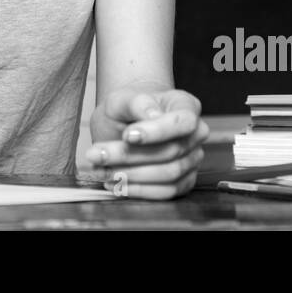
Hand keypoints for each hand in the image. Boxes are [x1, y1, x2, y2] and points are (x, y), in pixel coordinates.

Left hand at [85, 87, 209, 199]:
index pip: (183, 122)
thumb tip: (153, 116)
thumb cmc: (125, 109)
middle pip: (171, 151)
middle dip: (130, 155)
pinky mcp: (183, 182)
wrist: (123, 126)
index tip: (127, 136)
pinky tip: (115, 183)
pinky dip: (138, 190)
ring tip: (100, 170)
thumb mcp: (122, 99)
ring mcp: (191, 160)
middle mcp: (195, 134)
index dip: (157, 132)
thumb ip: (137, 103)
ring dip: (130, 175)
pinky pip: (165, 192)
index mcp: (186, 106)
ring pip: (168, 174)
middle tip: (96, 154)